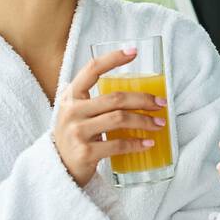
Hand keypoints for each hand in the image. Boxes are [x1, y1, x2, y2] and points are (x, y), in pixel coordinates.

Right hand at [53, 46, 167, 185]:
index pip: (92, 69)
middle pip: (115, 98)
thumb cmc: (74, 135)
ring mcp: (77, 132)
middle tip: (161, 103)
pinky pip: (118, 145)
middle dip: (143, 99)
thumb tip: (133, 89)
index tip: (133, 52)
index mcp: (70, 96)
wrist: (58, 168)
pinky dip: (137, 144)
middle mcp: (71, 111)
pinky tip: (148, 143)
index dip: (113, 58)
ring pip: (119, 119)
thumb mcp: (76, 112)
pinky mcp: (85, 153)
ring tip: (159, 123)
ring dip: (144, 121)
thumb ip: (93, 98)